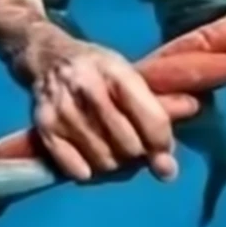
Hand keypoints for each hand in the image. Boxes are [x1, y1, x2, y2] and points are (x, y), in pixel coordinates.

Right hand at [31, 40, 176, 182]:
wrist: (48, 56)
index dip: (162, 143)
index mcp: (116, 72)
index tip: (163, 149)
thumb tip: (181, 139)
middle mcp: (88, 88)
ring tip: (113, 149)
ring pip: (104, 162)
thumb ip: (157, 108)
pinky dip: (88, 170)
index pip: (152, 122)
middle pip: (129, 147)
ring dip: (114, 164)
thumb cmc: (98, 68)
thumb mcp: (130, 75)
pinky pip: (76, 169)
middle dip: (138, 154)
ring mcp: (63, 109)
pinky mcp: (44, 127)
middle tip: (135, 148)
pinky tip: (90, 157)